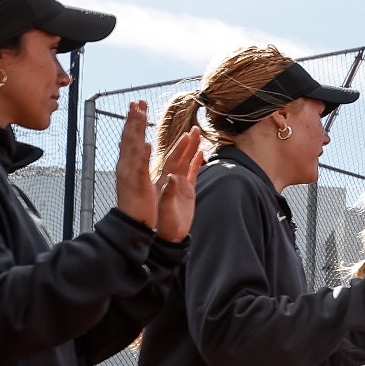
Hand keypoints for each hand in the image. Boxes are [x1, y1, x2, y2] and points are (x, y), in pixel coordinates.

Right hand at [113, 101, 157, 224]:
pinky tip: (145, 142)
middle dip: (133, 119)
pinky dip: (141, 155)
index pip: (129, 139)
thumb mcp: (136, 180)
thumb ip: (136, 165)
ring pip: (132, 148)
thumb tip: (136, 151)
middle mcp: (126, 166)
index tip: (136, 106)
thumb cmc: (136, 204)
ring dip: (136, 129)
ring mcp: (131, 174)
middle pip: (129, 138)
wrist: (132, 224)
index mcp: (128, 165)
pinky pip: (140, 167)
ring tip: (139, 113)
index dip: (132, 122)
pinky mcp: (138, 184)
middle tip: (138, 101)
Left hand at [151, 126, 202, 240]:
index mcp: (164, 181)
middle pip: (181, 157)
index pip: (172, 160)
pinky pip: (193, 173)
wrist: (168, 237)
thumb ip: (168, 193)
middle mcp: (172, 179)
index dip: (179, 148)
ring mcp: (180, 185)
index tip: (185, 135)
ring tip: (198, 135)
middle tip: (195, 128)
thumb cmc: (163, 224)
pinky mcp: (188, 192)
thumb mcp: (164, 209)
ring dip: (192, 149)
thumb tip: (172, 178)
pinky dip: (197, 163)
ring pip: (187, 162)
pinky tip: (201, 153)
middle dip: (187, 143)